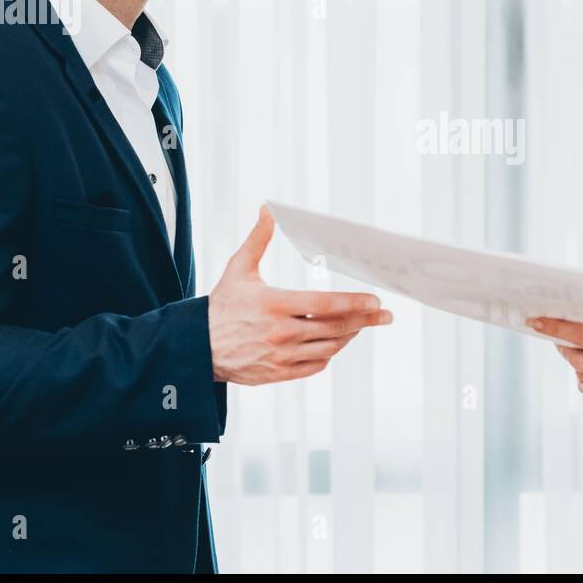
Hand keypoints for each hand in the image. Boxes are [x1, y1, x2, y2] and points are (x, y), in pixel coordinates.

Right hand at [209, 204, 391, 385]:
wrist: (196, 348)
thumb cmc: (221, 305)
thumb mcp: (238, 269)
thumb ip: (258, 239)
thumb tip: (268, 209)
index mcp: (274, 304)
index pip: (325, 304)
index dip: (354, 303)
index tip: (376, 301)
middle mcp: (281, 333)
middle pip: (335, 328)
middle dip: (365, 320)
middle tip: (386, 315)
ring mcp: (281, 356)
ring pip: (329, 348)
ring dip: (350, 336)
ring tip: (362, 325)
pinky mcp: (278, 373)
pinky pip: (315, 365)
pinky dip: (330, 353)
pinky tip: (336, 341)